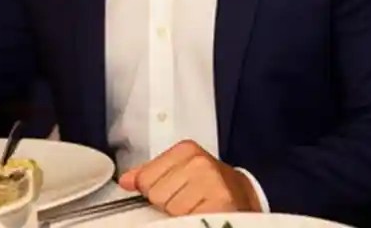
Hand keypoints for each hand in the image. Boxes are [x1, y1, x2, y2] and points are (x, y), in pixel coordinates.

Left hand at [118, 140, 257, 215]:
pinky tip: (202, 216)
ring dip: (180, 215)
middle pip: (156, 194)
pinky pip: (185, 219)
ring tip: (196, 209)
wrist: (244, 200)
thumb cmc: (210, 188)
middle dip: (168, 203)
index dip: (156, 190)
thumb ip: (151, 174)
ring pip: (170, 209)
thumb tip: (126, 180)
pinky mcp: (220, 205)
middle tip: (188, 202)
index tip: (175, 191)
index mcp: (187, 150)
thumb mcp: (181, 172)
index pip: (146, 178)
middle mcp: (200, 163)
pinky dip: (191, 221)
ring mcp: (211, 183)